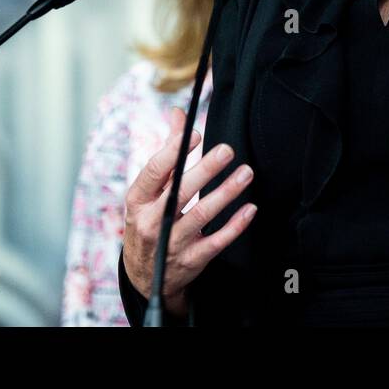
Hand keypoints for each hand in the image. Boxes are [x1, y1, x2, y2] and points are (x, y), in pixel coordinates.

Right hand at [122, 107, 257, 316]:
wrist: (145, 275)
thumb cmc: (149, 220)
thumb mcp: (148, 191)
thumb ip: (167, 151)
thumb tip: (179, 113)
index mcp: (138, 200)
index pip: (154, 172)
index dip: (173, 152)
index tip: (195, 134)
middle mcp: (152, 222)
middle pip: (180, 192)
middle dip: (204, 170)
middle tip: (227, 150)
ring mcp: (172, 243)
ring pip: (202, 215)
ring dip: (226, 192)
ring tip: (246, 172)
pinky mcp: (192, 259)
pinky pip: (217, 241)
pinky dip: (235, 225)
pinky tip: (249, 208)